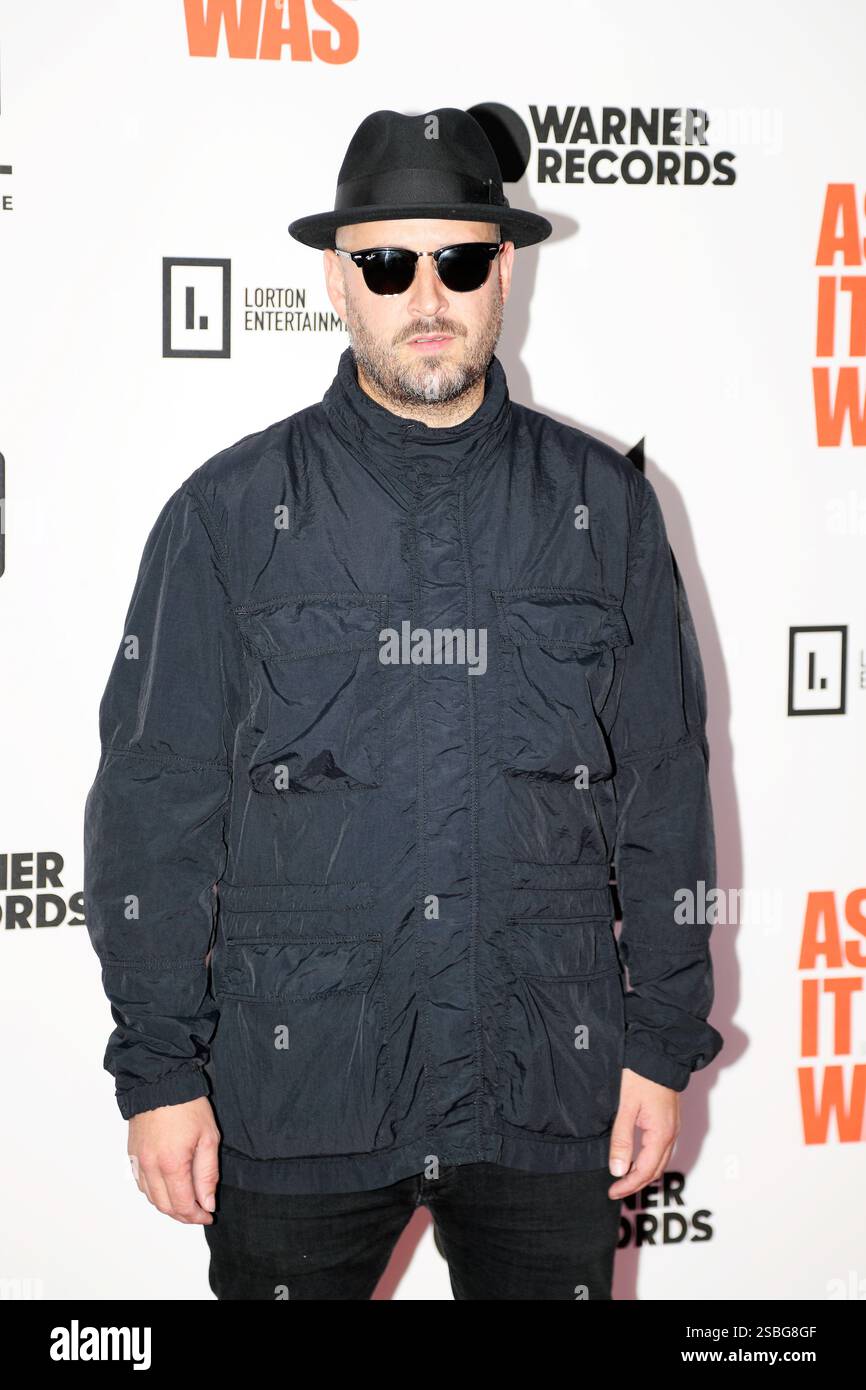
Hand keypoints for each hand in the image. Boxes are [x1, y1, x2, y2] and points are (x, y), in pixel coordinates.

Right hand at [128, 1097, 220, 1223]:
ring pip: (151, 1197)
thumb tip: (206, 1203)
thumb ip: (207, 1174)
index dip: (196, 1215)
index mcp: (171, 1164)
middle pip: (164, 1205)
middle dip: (183, 1215)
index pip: (182, 1204)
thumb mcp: (208, 1138)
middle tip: (199, 1212)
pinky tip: (167, 1188)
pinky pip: (141, 1183)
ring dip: (168, 1206)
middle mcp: (150, 1167)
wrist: (160, 1082)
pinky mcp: (132, 1154)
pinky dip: (154, 1193)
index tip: (208, 1214)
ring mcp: (138, 1161)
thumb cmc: (188, 1106)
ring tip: (186, 1202)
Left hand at [607, 1067, 679, 1198]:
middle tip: (615, 1190)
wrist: (658, 1052)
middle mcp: (671, 1134)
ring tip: (624, 1179)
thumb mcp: (626, 1107)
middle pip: (656, 1170)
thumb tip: (618, 1171)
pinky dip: (649, 1160)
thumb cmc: (641, 1076)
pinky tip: (637, 1159)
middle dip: (636, 1183)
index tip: (612, 1192)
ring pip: (660, 1160)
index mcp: (661, 1134)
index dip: (629, 1185)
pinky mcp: (669, 1120)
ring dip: (643, 1173)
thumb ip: (622, 1140)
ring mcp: (673, 1127)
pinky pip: (661, 1148)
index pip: (645, 1171)